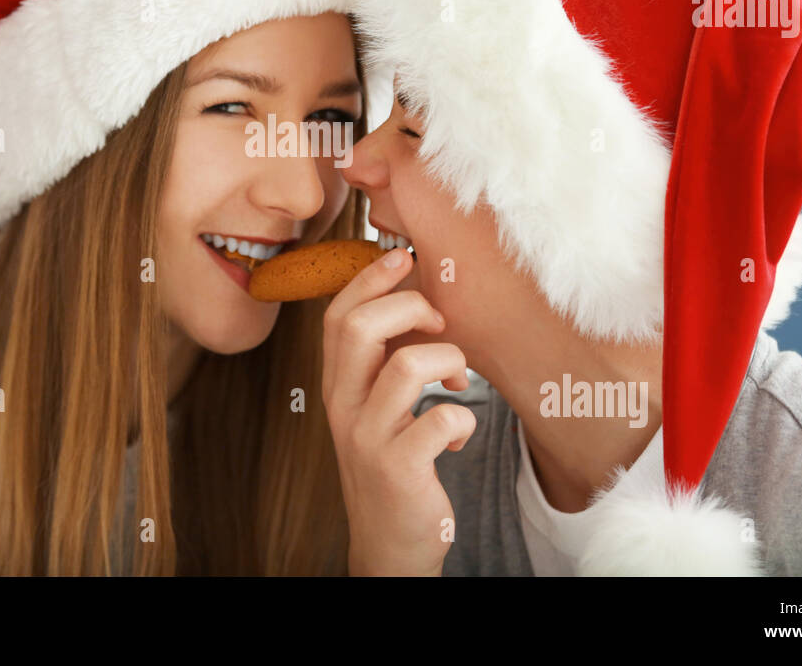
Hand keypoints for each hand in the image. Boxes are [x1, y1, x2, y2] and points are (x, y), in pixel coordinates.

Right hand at [322, 247, 475, 575]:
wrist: (390, 544)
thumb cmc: (392, 464)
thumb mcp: (376, 409)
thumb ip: (385, 363)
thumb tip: (420, 304)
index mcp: (338, 385)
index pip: (339, 315)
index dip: (370, 278)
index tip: (402, 257)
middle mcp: (344, 406)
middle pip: (361, 327)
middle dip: (411, 308)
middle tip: (441, 326)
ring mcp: (368, 438)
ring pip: (408, 366)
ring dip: (450, 362)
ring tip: (457, 383)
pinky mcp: (399, 467)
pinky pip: (442, 419)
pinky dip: (464, 420)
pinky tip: (459, 435)